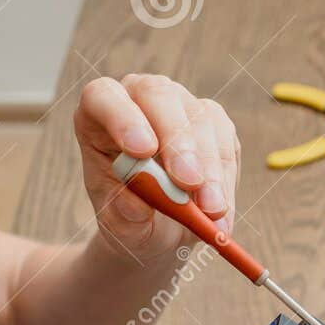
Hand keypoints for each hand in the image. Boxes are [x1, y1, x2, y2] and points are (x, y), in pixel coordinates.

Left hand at [74, 73, 239, 266]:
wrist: (157, 228)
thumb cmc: (129, 220)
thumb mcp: (119, 227)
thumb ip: (124, 215)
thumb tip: (136, 203)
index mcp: (98, 116)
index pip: (102, 97)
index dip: (122, 117)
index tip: (142, 152)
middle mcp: (139, 99)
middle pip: (158, 95)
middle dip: (177, 140)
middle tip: (188, 183)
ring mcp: (180, 105)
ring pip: (200, 119)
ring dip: (209, 169)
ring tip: (211, 212)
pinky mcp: (214, 122)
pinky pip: (226, 143)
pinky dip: (225, 180)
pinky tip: (220, 212)